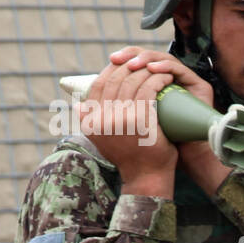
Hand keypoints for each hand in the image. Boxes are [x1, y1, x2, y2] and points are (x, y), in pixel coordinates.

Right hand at [79, 47, 211, 193]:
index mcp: (89, 121)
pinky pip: (148, 90)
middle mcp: (101, 119)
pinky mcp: (139, 120)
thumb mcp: (101, 140)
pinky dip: (158, 79)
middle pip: (115, 80)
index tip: (127, 66)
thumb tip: (77, 105)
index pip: (97, 85)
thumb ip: (90, 122)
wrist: (146, 177)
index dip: (112, 70)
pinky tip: (166, 76)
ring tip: (159, 68)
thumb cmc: (129, 157)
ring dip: (148, 70)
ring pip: (133, 82)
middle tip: (146, 64)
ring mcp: (119, 119)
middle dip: (131, 66)